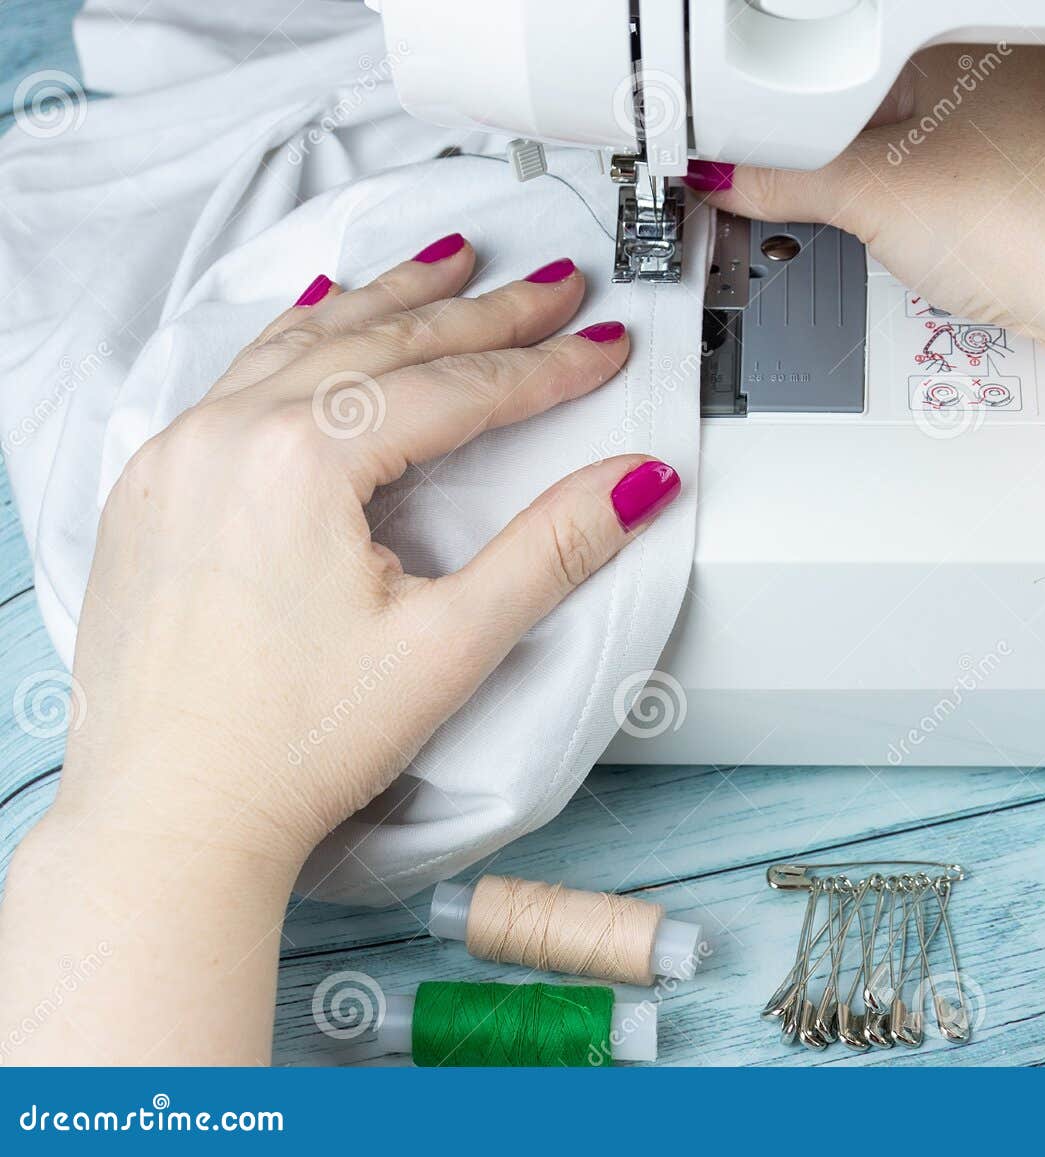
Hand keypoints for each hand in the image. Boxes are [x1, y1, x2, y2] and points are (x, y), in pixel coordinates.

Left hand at [51, 236, 679, 870]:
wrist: (170, 821)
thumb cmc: (291, 747)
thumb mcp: (451, 645)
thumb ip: (555, 548)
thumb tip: (638, 482)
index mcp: (299, 460)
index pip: (455, 390)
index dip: (546, 366)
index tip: (605, 345)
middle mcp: (226, 436)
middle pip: (386, 346)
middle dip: (482, 313)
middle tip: (552, 284)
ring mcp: (178, 455)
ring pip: (306, 344)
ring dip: (392, 303)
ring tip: (454, 264)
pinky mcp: (153, 486)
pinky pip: (238, 375)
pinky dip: (299, 336)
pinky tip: (325, 309)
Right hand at [690, 45, 1044, 370]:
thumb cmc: (1030, 219)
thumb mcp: (871, 197)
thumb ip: (786, 182)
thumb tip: (731, 176)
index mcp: (971, 40)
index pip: (858, 70)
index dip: (813, 126)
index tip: (784, 165)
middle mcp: (1036, 66)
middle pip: (914, 108)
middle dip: (874, 161)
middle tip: (856, 208)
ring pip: (971, 150)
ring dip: (934, 192)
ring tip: (928, 236)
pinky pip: (1018, 189)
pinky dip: (989, 218)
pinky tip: (982, 247)